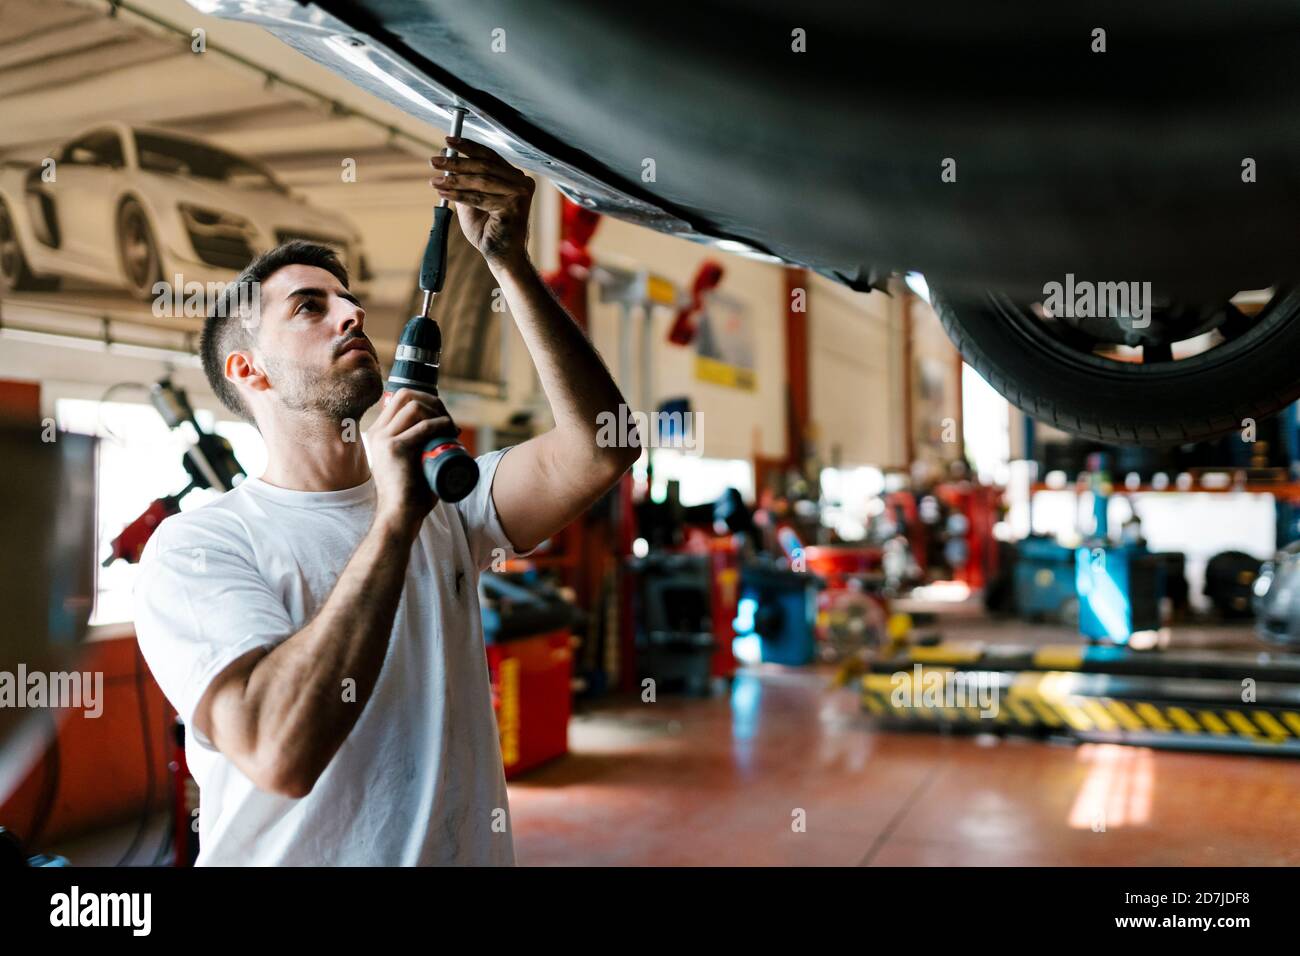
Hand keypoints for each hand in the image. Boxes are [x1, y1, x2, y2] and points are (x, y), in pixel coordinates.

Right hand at [366, 389, 458, 533]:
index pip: (401, 399)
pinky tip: (450, 430)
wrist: (399, 515)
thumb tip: (442, 435)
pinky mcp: (394, 448)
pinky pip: (423, 426)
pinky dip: (441, 424)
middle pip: (406, 394)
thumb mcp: (409, 462)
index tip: (443, 416)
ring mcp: (384, 438)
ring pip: (414, 406)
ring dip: (438, 411)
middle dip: (432, 400)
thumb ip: (417, 448)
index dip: (426, 400)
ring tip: (451, 428)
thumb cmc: (411, 493)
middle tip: (448, 419)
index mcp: (379, 433)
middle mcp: (377, 432)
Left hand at [430, 137, 534, 268]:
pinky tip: (443, 192)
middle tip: (434, 161)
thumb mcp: (471, 199)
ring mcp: (520, 194)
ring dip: (454, 179)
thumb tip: (445, 154)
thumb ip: (462, 178)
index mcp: (514, 177)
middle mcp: (521, 182)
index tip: (448, 141)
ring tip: (435, 181)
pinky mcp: (514, 207)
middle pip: (484, 165)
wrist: (501, 256)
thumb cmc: (488, 230)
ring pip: (481, 181)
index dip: (468, 146)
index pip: (490, 156)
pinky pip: (480, 198)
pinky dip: (459, 195)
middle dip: (456, 162)